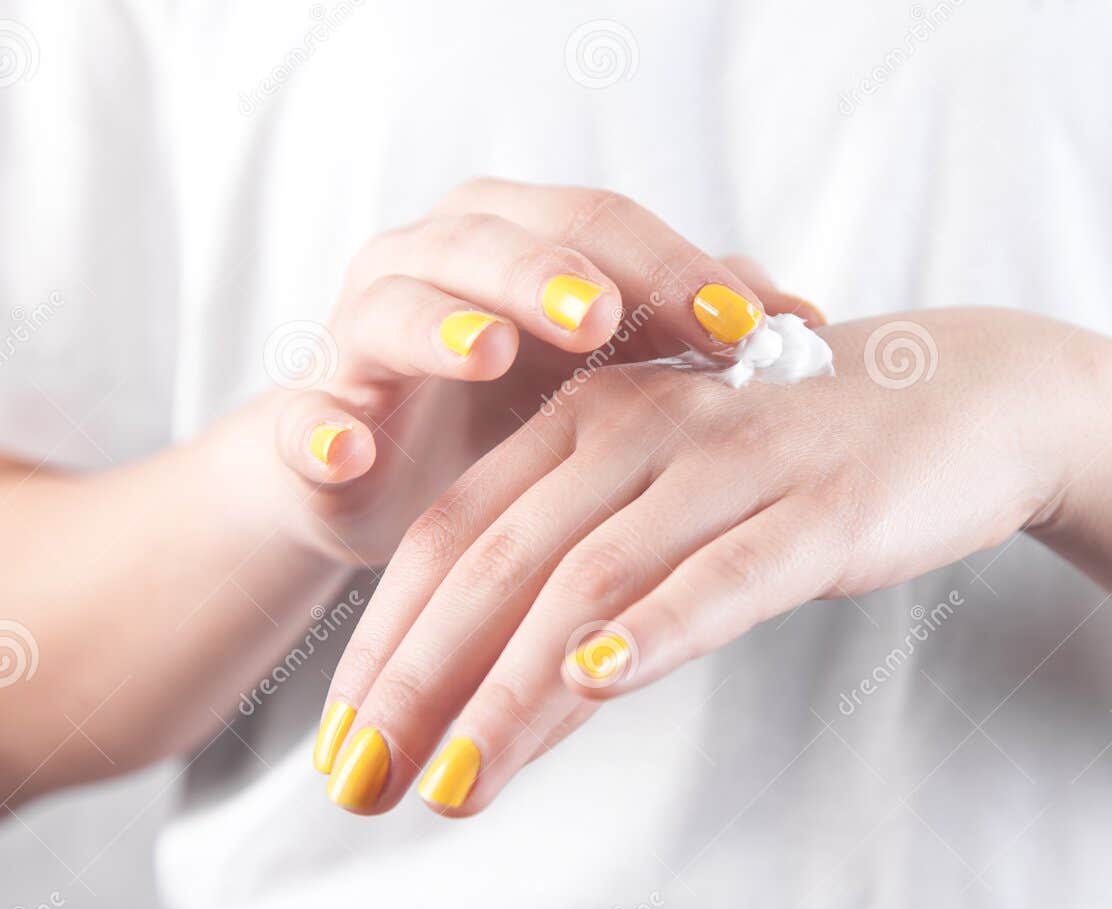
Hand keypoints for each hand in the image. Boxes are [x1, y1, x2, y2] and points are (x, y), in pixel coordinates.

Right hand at [264, 178, 821, 563]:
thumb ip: (692, 330)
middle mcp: (436, 262)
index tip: (752, 330)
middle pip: (497, 242)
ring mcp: (365, 334)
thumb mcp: (613, 367)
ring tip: (490, 349)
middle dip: (554, 275)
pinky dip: (321, 430)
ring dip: (443, 323)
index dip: (676, 271)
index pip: (604, 228)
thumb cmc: (517, 405)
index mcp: (519, 240)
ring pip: (397, 306)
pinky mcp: (316, 413)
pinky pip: (305, 416)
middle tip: (607, 312)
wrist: (393, 477)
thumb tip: (806, 321)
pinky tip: (350, 449)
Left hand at [313, 307, 1100, 811]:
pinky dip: (654, 626)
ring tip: (451, 783)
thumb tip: (511, 678)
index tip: (342, 744)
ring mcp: (730, 464)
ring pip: (590, 578)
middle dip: (415, 682)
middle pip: (495, 560)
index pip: (455, 534)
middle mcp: (640, 428)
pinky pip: (724, 572)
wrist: (966, 395)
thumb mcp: (679, 486)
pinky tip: (596, 680)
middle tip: (358, 783)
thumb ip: (597, 555)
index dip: (385, 643)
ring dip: (507, 689)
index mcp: (588, 417)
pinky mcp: (820, 509)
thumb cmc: (805, 454)